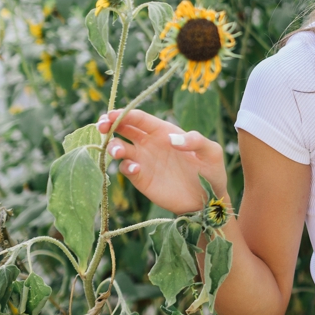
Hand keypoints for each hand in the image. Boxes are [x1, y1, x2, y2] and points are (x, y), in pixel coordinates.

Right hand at [97, 108, 227, 214]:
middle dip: (109, 125)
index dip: (124, 114)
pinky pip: (126, 169)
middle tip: (103, 126)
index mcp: (165, 131)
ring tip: (118, 150)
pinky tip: (135, 168)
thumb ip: (196, 141)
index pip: (140, 118)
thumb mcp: (212, 152)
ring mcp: (144, 161)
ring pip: (120, 148)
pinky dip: (126, 167)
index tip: (111, 115)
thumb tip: (173, 139)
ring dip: (114, 147)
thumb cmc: (212, 171)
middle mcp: (150, 143)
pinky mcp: (142, 179)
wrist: (208, 200)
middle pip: (123, 130)